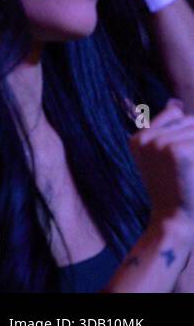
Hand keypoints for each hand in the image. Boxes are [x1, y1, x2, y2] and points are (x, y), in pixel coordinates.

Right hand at [130, 99, 193, 237]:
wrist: (175, 221)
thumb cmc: (175, 192)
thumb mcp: (163, 159)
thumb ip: (168, 130)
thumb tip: (175, 104)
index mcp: (138, 139)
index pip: (176, 114)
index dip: (189, 134)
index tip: (186, 161)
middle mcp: (145, 138)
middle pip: (190, 120)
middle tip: (190, 168)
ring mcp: (160, 144)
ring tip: (191, 171)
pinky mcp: (177, 151)